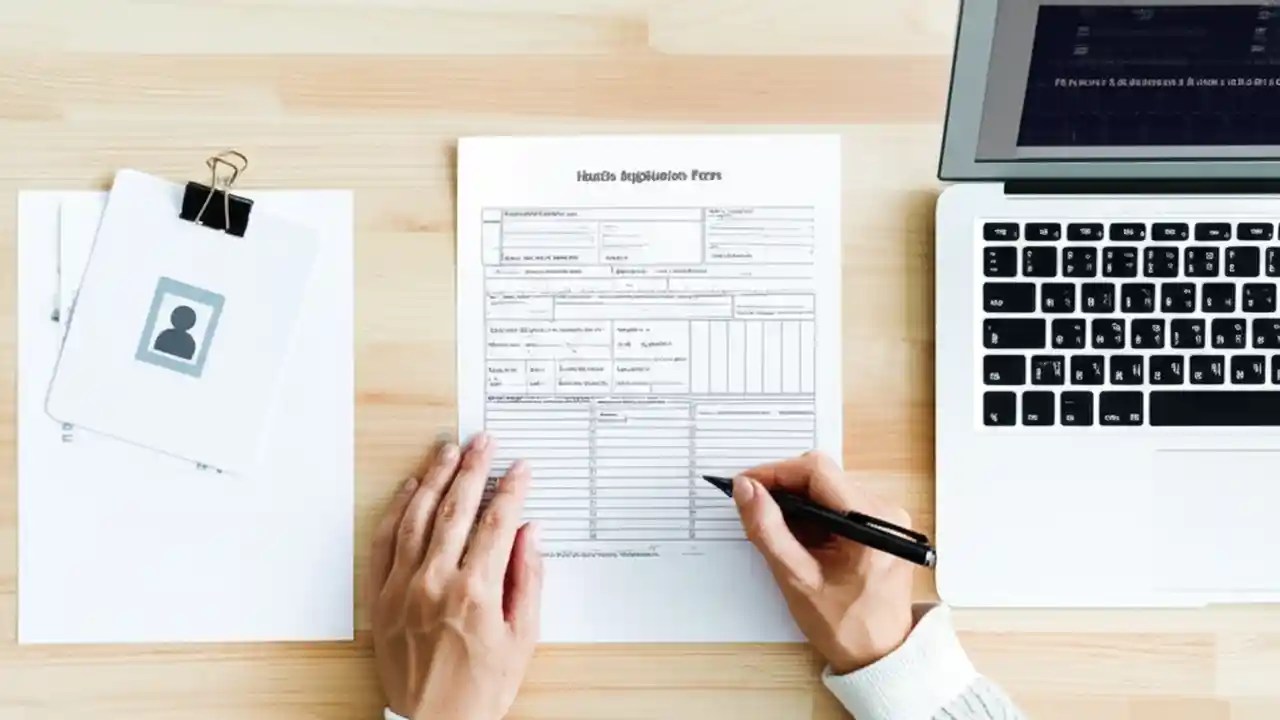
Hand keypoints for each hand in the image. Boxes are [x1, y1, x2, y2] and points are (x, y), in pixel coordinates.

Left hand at [368, 434, 542, 719]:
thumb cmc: (480, 689)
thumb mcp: (522, 638)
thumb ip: (528, 580)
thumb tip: (531, 534)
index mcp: (476, 592)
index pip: (497, 523)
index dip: (511, 490)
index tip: (520, 469)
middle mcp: (436, 582)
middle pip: (456, 509)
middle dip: (472, 468)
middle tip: (483, 441)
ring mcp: (404, 587)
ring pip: (417, 516)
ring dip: (433, 477)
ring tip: (447, 451)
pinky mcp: (382, 596)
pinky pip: (385, 541)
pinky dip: (397, 510)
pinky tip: (409, 488)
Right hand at [734, 452, 913, 674]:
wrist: (879, 655)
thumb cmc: (846, 627)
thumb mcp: (797, 580)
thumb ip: (768, 530)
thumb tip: (747, 490)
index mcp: (872, 525)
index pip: (817, 472)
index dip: (775, 472)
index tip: (746, 485)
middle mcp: (886, 513)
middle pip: (823, 476)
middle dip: (783, 488)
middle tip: (755, 510)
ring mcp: (885, 518)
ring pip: (827, 487)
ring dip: (796, 503)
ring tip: (779, 533)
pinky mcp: (878, 524)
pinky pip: (837, 502)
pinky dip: (811, 514)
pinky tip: (800, 539)